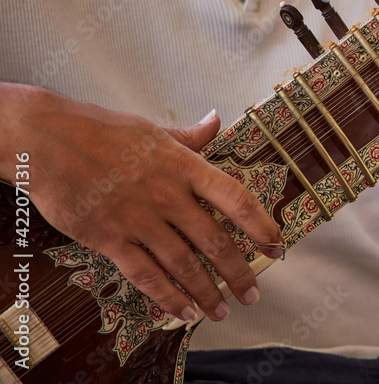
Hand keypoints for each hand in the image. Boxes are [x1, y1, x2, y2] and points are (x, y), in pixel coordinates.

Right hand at [1, 84, 282, 321]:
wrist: (48, 140)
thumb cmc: (103, 132)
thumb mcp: (155, 130)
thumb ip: (191, 136)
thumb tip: (217, 120)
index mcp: (184, 166)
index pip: (235, 198)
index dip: (261, 224)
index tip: (278, 244)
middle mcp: (168, 195)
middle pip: (214, 241)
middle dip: (238, 271)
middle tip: (253, 293)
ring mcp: (139, 218)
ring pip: (183, 264)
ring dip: (206, 292)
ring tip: (221, 311)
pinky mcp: (109, 238)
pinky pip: (144, 274)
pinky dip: (166, 296)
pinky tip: (182, 311)